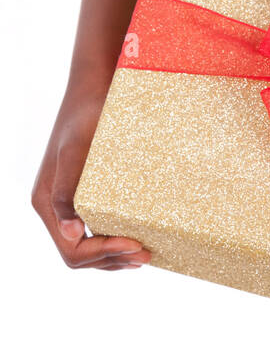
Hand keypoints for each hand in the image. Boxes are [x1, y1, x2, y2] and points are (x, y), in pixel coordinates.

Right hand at [31, 89, 151, 270]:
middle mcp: (53, 206)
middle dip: (112, 259)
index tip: (135, 244)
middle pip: (79, 254)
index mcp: (45, 201)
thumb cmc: (88, 112)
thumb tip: (72, 232)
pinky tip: (137, 237)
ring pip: (87, 245)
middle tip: (147, 254)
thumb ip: (67, 192)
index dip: (103, 254)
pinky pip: (96, 227)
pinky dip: (114, 240)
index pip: (72, 249)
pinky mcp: (85, 192)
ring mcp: (68, 201)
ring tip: (145, 253)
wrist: (96, 85)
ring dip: (115, 256)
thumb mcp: (77, 150)